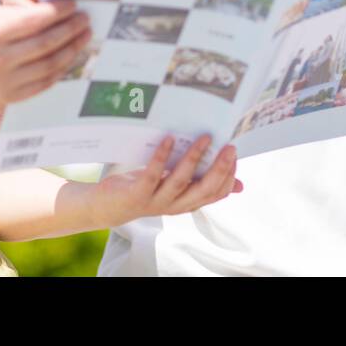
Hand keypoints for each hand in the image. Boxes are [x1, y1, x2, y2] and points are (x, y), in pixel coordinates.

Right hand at [0, 0, 89, 102]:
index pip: (34, 21)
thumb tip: (57, 10)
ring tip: (83, 35)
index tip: (73, 4)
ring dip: (72, 48)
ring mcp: (5, 81)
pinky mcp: (10, 96)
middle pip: (46, 43)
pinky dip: (61, 68)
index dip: (58, 12)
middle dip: (71, 29)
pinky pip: (44, 82)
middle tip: (85, 19)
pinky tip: (69, 55)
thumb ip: (21, 15)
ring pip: (50, 64)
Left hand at [88, 134, 241, 227]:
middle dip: (219, 169)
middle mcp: (175, 205)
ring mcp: (156, 200)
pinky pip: (152, 175)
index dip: (228, 177)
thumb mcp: (177, 187)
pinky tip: (169, 140)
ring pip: (179, 182)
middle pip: (203, 190)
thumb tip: (239, 185)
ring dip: (194, 159)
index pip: (215, 194)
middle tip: (230, 147)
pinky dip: (161, 158)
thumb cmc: (145, 190)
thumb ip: (201, 183)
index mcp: (187, 202)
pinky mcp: (137, 194)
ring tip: (204, 138)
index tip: (234, 154)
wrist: (106, 207)